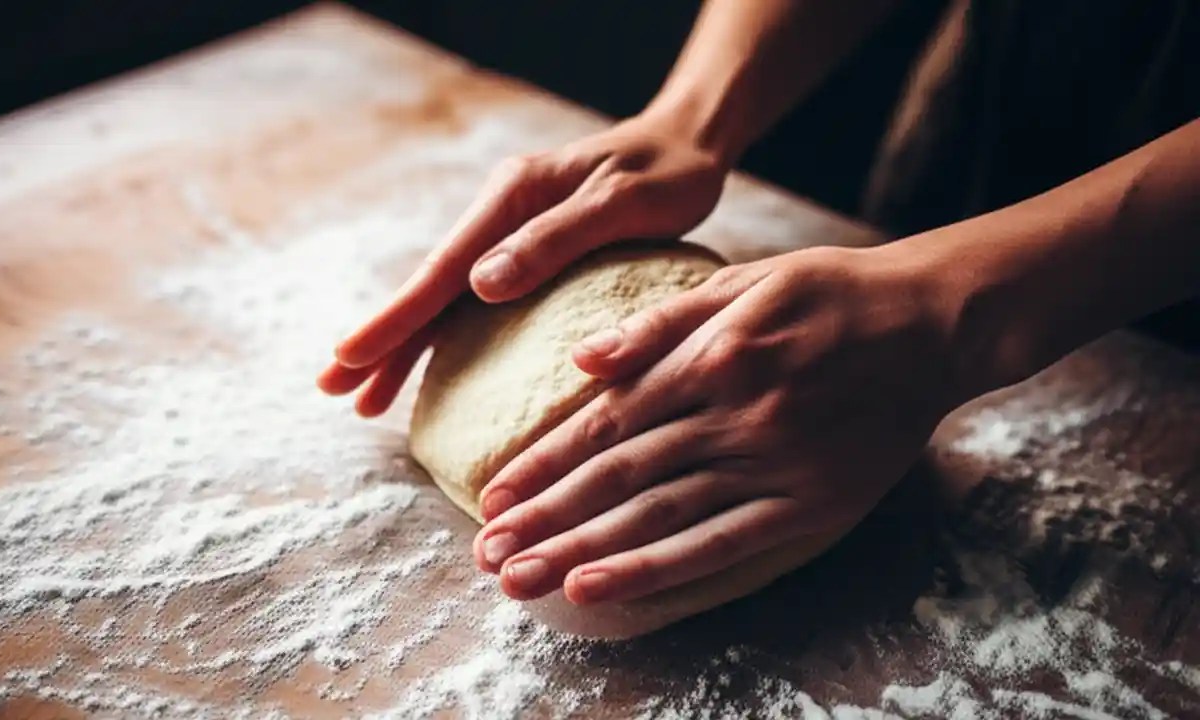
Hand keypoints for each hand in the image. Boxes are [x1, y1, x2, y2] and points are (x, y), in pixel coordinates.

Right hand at [317, 111, 729, 414]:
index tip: (351, 355)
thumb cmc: (665, 173)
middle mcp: (500, 215)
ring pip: (445, 300)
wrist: (686, 144)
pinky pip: (473, 304)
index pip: (444, 268)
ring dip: (405, 347)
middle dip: (383, 340)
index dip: (398, 317)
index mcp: (512, 197)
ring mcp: (509, 236)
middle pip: (431, 287)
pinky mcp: (527, 254)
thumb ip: (554, 240)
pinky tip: (427, 370)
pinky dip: (444, 337)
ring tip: (364, 398)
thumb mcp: (621, 202)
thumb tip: (479, 285)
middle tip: (332, 390)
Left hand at [470, 245, 965, 602]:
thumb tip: (579, 360)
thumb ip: (658, 323)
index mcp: (711, 357)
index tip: (493, 496)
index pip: (606, 423)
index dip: (544, 463)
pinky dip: (657, 569)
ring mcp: (771, 465)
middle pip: (618, 477)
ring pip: (657, 517)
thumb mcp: (743, 281)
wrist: (931, 324)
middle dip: (545, 518)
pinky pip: (720, 544)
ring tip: (521, 580)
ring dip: (581, 551)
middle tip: (488, 554)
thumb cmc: (828, 295)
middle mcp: (732, 415)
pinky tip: (600, 587)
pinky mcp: (808, 505)